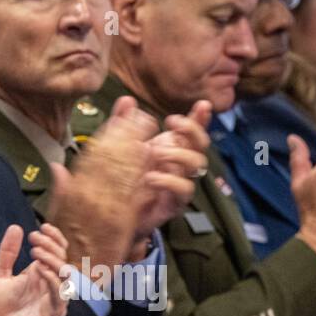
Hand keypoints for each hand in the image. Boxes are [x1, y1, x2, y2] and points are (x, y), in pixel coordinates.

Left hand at [0, 223, 68, 315]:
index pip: (57, 251)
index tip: (41, 226)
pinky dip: (53, 280)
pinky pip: (60, 296)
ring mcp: (52, 301)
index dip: (54, 237)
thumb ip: (8, 253)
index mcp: (39, 275)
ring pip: (66, 276)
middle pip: (63, 260)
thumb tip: (16, 227)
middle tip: (35, 236)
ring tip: (36, 250)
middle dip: (52, 245)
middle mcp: (49, 287)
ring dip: (53, 260)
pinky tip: (40, 269)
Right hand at [48, 96, 155, 277]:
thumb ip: (61, 189)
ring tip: (149, 127)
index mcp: (72, 191)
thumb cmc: (66, 246)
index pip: (91, 153)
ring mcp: (105, 205)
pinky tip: (150, 155)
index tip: (120, 117)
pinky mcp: (121, 218)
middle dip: (125, 131)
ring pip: (121, 166)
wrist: (77, 275)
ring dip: (137, 143)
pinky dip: (141, 170)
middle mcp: (87, 194)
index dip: (107, 132)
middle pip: (108, 154)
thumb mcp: (56, 214)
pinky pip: (132, 189)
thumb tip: (58, 166)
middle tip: (140, 115)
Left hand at [132, 100, 210, 242]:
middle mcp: (179, 165)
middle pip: (201, 144)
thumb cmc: (122, 179)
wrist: (113, 215)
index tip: (201, 105)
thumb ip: (123, 124)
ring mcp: (179, 183)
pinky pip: (184, 189)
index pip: (192, 131)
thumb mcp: (120, 148)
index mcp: (171, 148)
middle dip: (190, 130)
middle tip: (170, 123)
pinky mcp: (174, 203)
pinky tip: (151, 177)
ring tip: (156, 152)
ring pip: (197, 164)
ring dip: (178, 153)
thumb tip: (127, 100)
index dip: (200, 117)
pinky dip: (169, 180)